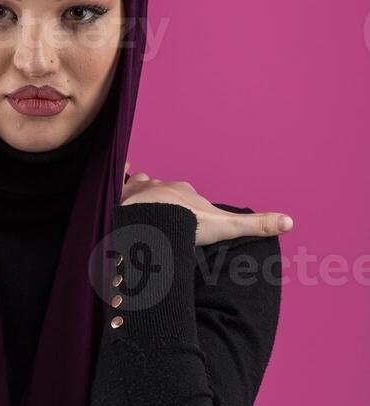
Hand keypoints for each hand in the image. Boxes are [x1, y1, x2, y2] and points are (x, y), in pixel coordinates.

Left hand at [120, 162, 293, 246]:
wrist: (151, 223)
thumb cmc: (186, 225)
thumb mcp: (225, 227)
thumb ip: (255, 225)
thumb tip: (290, 222)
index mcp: (185, 192)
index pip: (188, 196)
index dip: (188, 209)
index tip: (186, 222)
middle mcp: (162, 186)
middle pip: (164, 191)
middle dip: (162, 202)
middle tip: (158, 220)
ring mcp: (138, 190)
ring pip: (140, 186)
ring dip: (139, 195)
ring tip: (136, 208)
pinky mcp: (118, 197)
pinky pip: (116, 180)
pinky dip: (117, 178)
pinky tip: (115, 178)